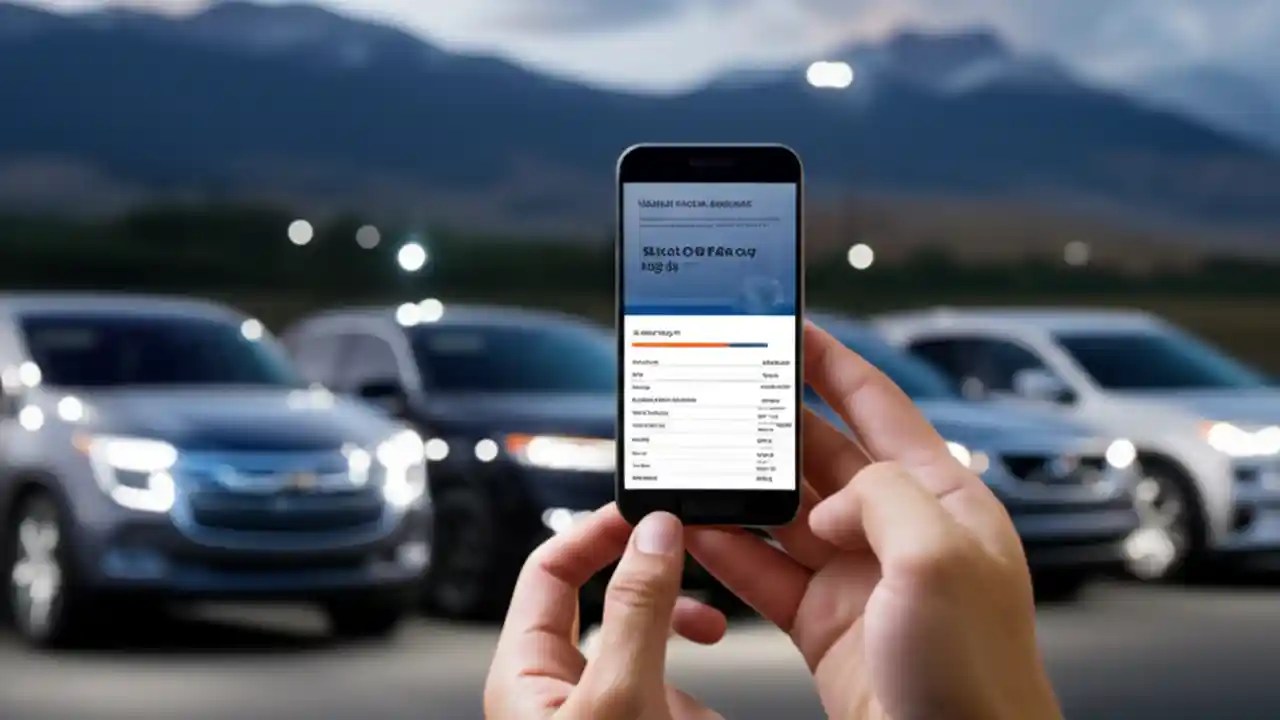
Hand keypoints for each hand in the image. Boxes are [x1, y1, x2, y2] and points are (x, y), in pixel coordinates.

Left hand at [485, 506, 727, 719]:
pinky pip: (673, 683)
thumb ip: (636, 612)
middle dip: (650, 573)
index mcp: (526, 675)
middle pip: (604, 598)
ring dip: (681, 623)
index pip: (549, 573)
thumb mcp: (619, 696)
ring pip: (645, 639)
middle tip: (688, 547)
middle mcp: (565, 689)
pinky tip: (712, 684)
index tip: (643, 511)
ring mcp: (607, 711)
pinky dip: (700, 673)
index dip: (594, 534)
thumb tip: (652, 536)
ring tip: (711, 624)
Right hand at [687, 323, 1062, 719]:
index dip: (832, 363)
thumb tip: (827, 502)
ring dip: (739, 485)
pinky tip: (695, 528)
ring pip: (784, 512)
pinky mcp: (821, 624)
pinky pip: (763, 570)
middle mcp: (897, 532)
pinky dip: (726, 548)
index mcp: (943, 500)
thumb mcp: (939, 559)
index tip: (790, 329)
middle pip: (821, 454)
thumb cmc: (978, 678)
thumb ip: (879, 497)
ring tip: (695, 459)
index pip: (879, 408)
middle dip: (770, 422)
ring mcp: (857, 578)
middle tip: (721, 392)